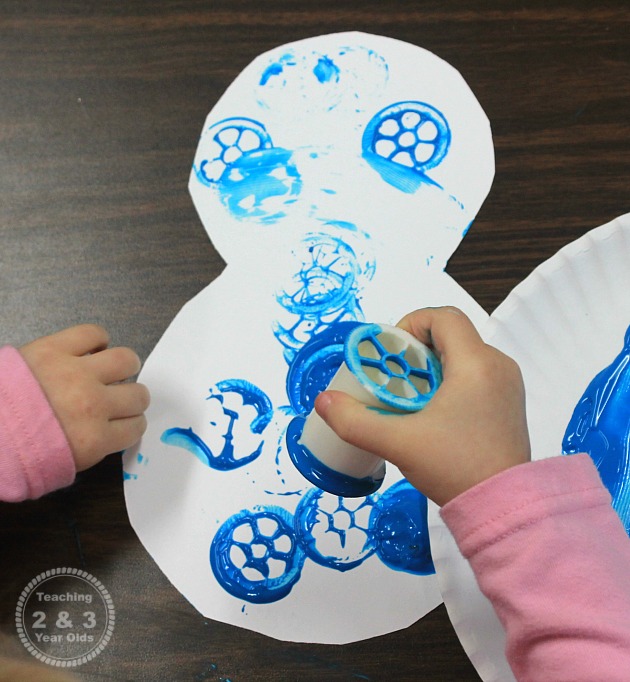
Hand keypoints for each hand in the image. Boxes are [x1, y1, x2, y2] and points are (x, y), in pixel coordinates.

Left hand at [19, 324, 149, 470]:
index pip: (136, 427)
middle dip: (132, 399)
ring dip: (125, 366)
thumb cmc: (14, 450)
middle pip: (138, 396)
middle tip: (119, 397)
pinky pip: (94, 333)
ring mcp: (77, 372)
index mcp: (94, 439)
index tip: (124, 421)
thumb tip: (111, 431)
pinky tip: (92, 349)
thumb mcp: (60, 464)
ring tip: (114, 369)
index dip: (131, 423)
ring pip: (126, 360)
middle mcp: (94, 404)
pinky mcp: (56, 347)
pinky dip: (98, 340)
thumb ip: (92, 447)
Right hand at [314, 307, 530, 505]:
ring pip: (462, 357)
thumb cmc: (455, 467)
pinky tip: (433, 415)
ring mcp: (507, 386)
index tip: (391, 356)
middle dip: (415, 353)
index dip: (411, 325)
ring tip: (410, 401)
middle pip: (451, 336)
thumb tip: (324, 401)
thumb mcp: (398, 443)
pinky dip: (450, 383)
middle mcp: (498, 366)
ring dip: (432, 369)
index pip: (444, 317)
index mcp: (476, 363)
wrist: (504, 509)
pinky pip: (475, 377)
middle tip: (393, 382)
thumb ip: (354, 421)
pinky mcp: (509, 405)